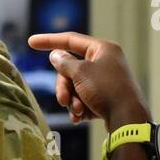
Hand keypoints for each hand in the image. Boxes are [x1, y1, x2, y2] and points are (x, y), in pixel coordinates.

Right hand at [25, 32, 149, 128]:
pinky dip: (80, 107)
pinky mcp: (106, 97)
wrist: (128, 119)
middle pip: (71, 69)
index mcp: (102, 49)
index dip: (50, 41)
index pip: (71, 40)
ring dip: (72, 99)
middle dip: (64, 86)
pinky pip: (85, 98)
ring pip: (76, 86)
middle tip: (62, 99)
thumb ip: (64, 63)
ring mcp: (106, 80)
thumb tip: (56, 55)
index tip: (31, 42)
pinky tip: (80, 118)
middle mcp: (105, 62)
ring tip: (77, 111)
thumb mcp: (81, 73)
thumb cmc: (106, 90)